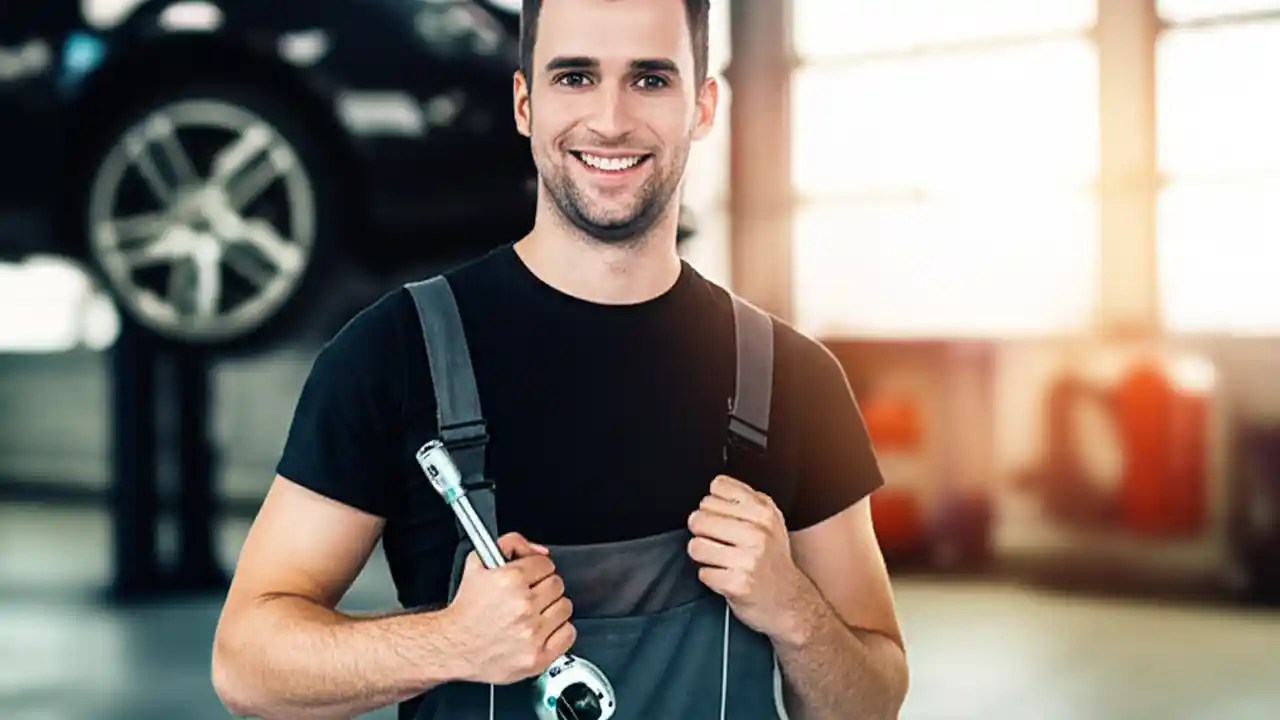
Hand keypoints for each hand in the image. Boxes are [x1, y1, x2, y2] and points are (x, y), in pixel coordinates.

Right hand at [444, 532, 576, 684]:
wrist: (452, 645)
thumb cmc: (466, 609)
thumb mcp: (478, 562)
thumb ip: (510, 543)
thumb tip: (539, 551)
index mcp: (510, 580)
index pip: (546, 564)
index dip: (537, 570)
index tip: (530, 578)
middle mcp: (523, 606)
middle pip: (557, 585)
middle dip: (544, 588)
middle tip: (530, 596)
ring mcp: (531, 633)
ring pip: (565, 608)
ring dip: (552, 609)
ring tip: (534, 614)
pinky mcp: (537, 657)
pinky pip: (568, 635)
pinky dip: (558, 632)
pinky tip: (542, 631)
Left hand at [687, 475, 808, 642]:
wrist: (790, 602)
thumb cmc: (773, 560)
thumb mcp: (770, 522)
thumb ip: (745, 500)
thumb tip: (714, 487)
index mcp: (764, 512)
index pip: (716, 489)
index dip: (713, 504)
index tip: (722, 518)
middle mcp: (758, 533)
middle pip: (699, 517)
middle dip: (702, 531)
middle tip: (718, 542)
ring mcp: (748, 559)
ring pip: (696, 545)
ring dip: (703, 555)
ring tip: (720, 559)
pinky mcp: (737, 584)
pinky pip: (702, 572)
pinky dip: (710, 576)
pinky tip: (726, 576)